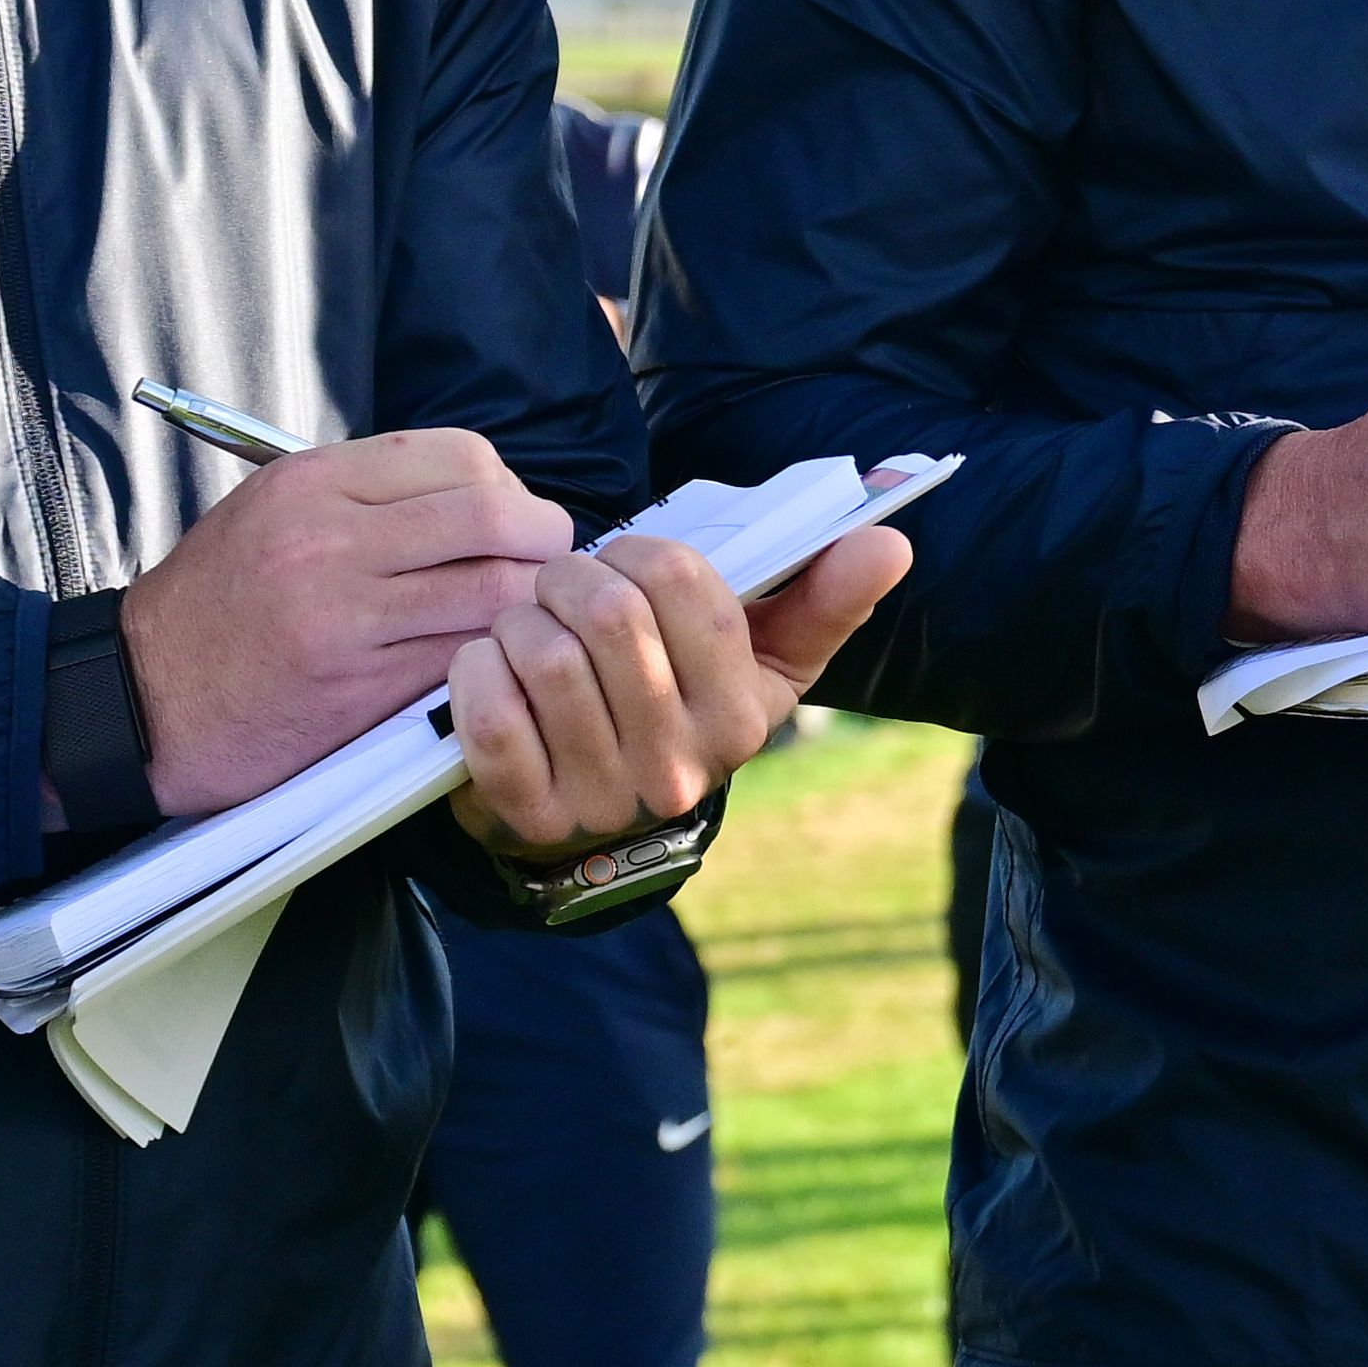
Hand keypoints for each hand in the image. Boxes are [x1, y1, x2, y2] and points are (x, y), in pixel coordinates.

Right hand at [120, 431, 573, 814]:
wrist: (141, 701)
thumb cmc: (216, 606)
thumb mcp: (271, 514)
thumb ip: (366, 495)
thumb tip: (481, 494)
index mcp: (313, 482)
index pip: (462, 456)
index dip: (509, 487)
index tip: (513, 518)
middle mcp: (329, 537)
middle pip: (493, 516)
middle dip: (543, 539)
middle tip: (548, 564)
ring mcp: (344, 612)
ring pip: (493, 590)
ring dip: (529, 604)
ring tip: (524, 615)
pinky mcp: (356, 684)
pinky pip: (463, 655)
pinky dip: (494, 654)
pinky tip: (490, 658)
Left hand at [449, 519, 905, 859]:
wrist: (605, 824)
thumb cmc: (685, 707)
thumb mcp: (765, 661)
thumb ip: (827, 596)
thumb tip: (890, 542)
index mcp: (741, 714)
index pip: (680, 582)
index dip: (637, 549)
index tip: (624, 559)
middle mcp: (679, 763)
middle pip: (606, 613)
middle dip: (570, 577)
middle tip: (564, 585)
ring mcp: (603, 796)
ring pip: (542, 656)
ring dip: (519, 622)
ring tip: (530, 627)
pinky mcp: (528, 814)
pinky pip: (489, 715)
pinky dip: (477, 673)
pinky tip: (494, 668)